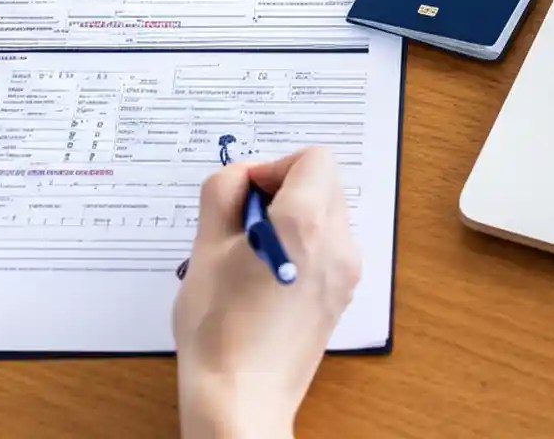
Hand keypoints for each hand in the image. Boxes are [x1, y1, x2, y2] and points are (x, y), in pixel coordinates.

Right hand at [173, 147, 361, 438]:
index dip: (275, 165)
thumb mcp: (205, 247)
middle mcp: (338, 243)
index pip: (313, 158)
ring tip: (253, 253)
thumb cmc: (217, 327)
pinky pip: (330, 246)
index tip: (246, 194)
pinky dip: (304, 243)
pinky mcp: (344, 293)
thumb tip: (241, 175)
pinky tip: (269, 275)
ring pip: (328, 214)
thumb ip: (223, 193)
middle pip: (324, 183)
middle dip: (285, 189)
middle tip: (244, 222)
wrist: (242, 396)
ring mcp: (347, 271)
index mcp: (306, 224)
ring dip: (294, 216)